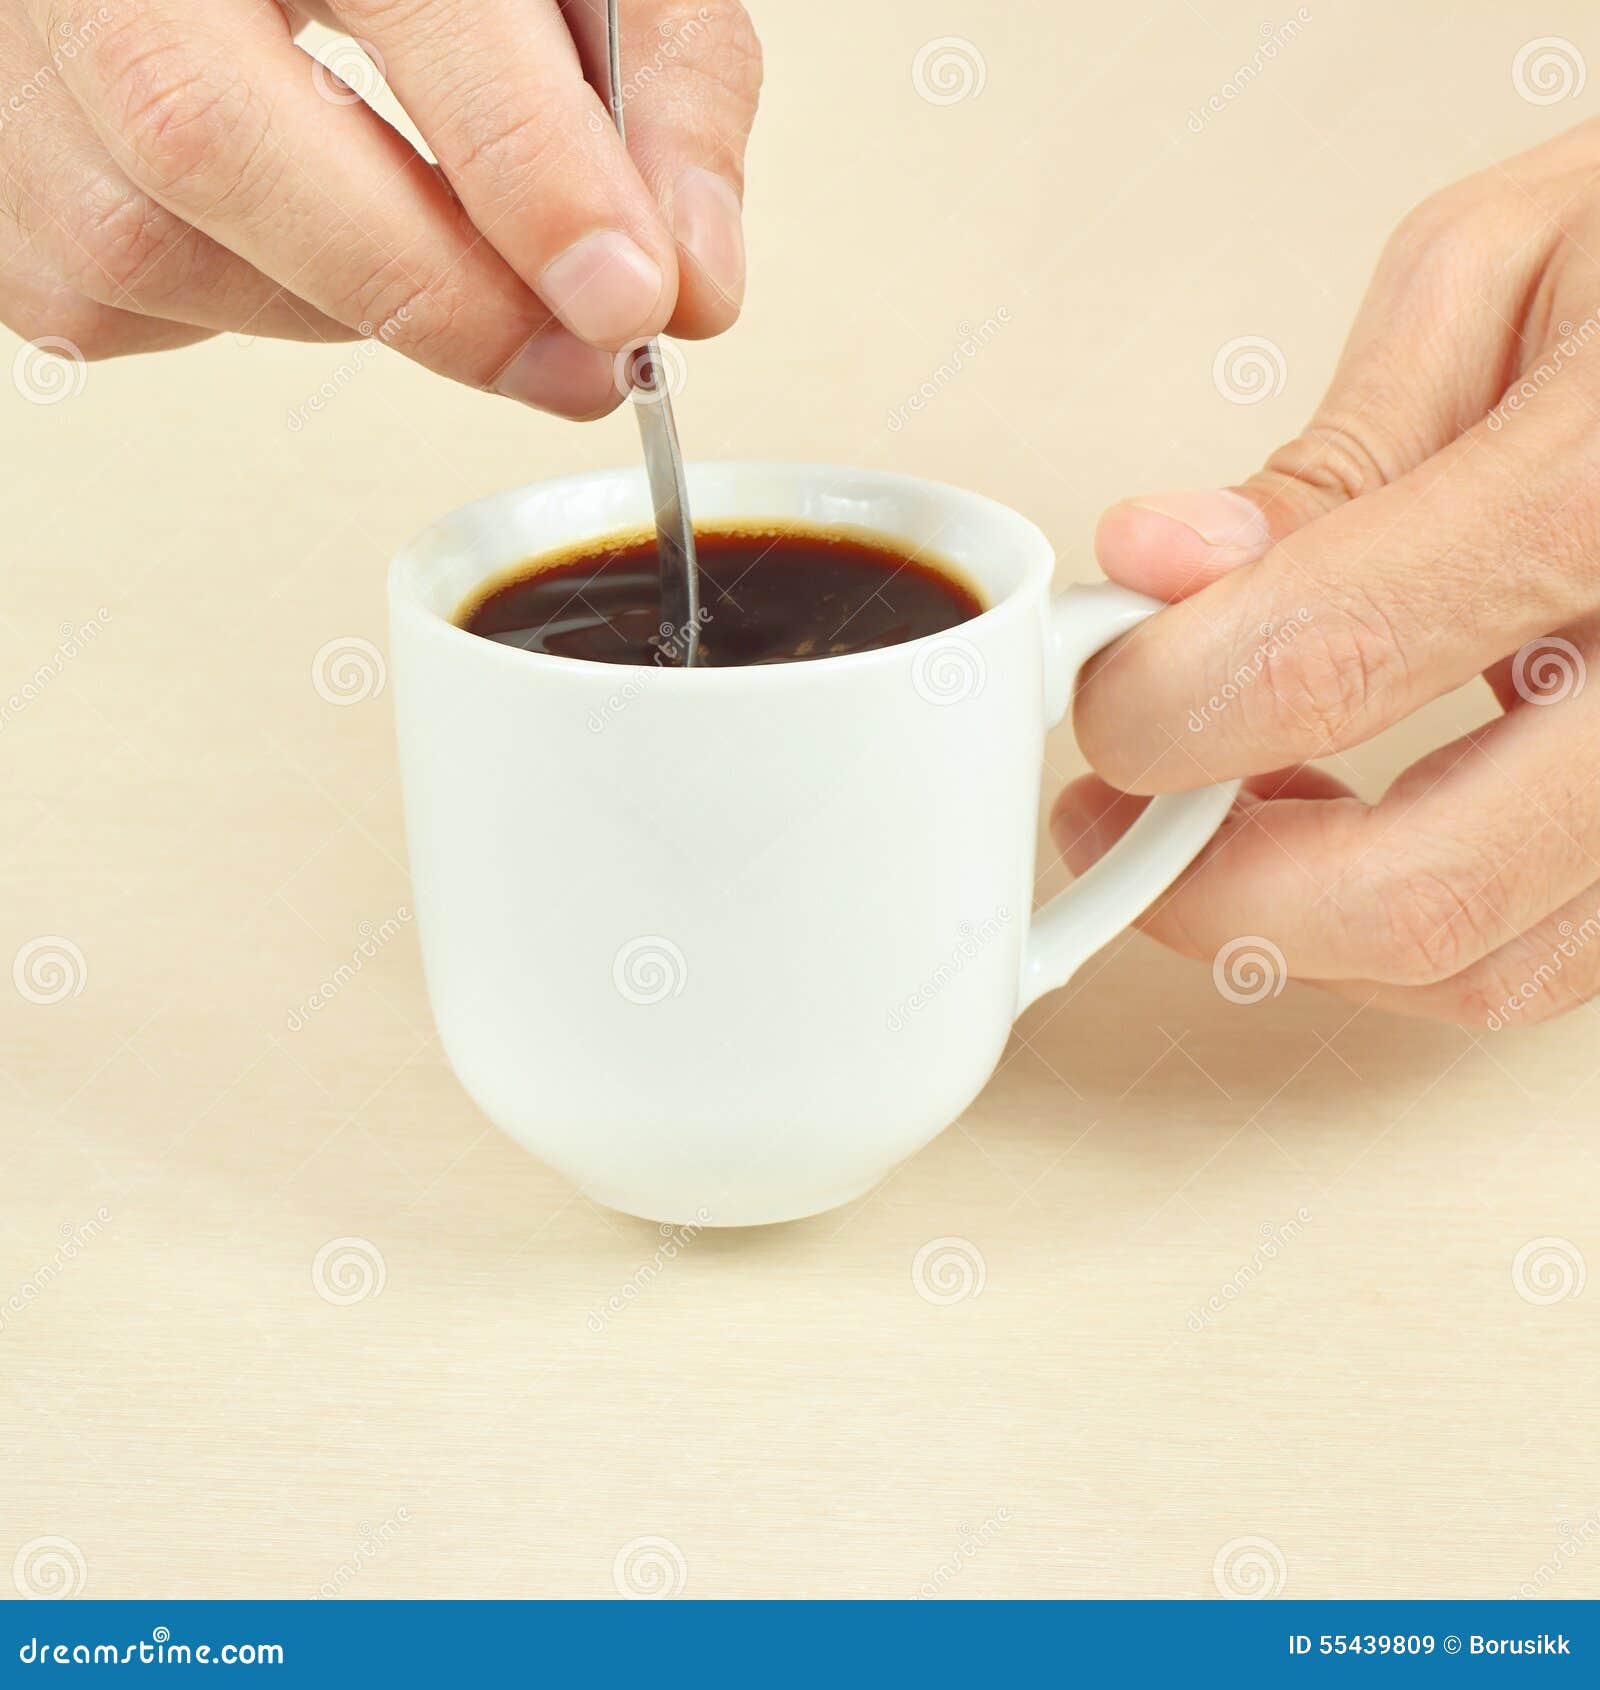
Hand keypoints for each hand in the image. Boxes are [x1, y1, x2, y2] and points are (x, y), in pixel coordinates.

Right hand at [0, 0, 759, 416]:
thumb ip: (658, 83)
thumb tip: (693, 284)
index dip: (523, 163)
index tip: (632, 295)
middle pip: (212, 136)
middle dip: (435, 294)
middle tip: (587, 362)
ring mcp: (7, 64)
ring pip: (171, 251)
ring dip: (356, 299)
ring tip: (422, 220)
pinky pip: (137, 306)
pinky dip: (271, 302)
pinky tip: (300, 218)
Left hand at [1053, 120, 1599, 1028]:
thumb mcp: (1506, 278)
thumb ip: (1330, 461)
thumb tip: (1158, 569)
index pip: (1330, 654)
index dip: (1159, 705)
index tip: (1099, 690)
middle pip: (1423, 888)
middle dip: (1209, 889)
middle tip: (1110, 821)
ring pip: (1490, 965)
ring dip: (1303, 926)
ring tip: (1220, 810)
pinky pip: (1550, 949)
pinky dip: (1410, 922)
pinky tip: (1343, 821)